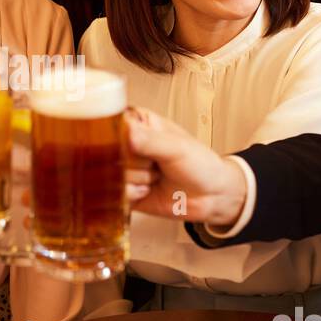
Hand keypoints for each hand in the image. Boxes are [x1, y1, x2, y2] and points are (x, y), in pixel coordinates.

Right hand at [124, 107, 247, 227]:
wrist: (211, 196)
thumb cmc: (200, 164)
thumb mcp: (177, 148)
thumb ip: (150, 141)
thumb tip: (126, 133)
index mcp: (139, 123)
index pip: (112, 124)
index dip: (120, 138)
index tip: (135, 146)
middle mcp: (127, 144)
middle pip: (109, 152)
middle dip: (134, 162)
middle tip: (154, 163)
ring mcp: (124, 167)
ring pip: (112, 173)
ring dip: (138, 180)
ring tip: (156, 177)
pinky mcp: (123, 190)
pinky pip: (114, 192)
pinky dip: (134, 194)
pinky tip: (149, 190)